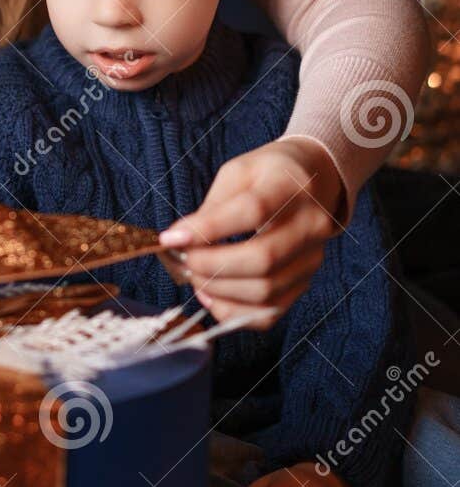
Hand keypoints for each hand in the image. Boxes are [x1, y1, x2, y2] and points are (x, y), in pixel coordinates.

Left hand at [157, 136, 344, 329]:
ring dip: (218, 290)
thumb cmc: (268, 175)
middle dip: (211, 265)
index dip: (208, 229)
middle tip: (184, 260)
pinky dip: (234, 311)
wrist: (316, 180)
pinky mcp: (305, 282)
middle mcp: (310, 225)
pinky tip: (212, 295)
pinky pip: (269, 313)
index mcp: (291, 187)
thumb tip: (177, 241)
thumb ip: (210, 208)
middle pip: (262, 259)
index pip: (252, 211)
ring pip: (265, 291)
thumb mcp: (237, 174)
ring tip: (194, 275)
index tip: (171, 238)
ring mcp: (312, 258)